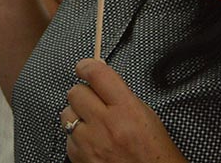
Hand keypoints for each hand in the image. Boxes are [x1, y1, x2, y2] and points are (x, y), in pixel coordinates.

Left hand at [61, 59, 186, 162]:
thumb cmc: (154, 151)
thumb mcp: (145, 115)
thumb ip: (120, 95)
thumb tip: (99, 78)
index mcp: (126, 109)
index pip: (97, 74)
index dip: (87, 66)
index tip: (84, 67)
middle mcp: (106, 124)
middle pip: (76, 92)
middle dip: (83, 93)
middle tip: (92, 100)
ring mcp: (90, 143)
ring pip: (66, 114)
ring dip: (76, 115)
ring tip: (93, 124)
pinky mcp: (80, 159)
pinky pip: (67, 138)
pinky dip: (76, 138)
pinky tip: (92, 142)